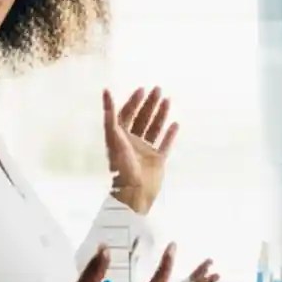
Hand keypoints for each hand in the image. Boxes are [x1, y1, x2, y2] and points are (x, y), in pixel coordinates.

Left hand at [103, 87, 178, 214]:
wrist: (135, 192)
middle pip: (142, 118)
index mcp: (120, 137)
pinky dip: (170, 134)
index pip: (127, 114)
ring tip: (167, 99)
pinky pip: (165, 144)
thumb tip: (105, 91)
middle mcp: (132, 142)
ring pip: (154, 128)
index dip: (133, 102)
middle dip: (149, 104)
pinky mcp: (157, 161)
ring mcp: (145, 151)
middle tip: (158, 89)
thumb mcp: (114, 137)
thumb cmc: (121, 165)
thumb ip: (110, 115)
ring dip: (160, 114)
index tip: (142, 90)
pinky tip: (175, 123)